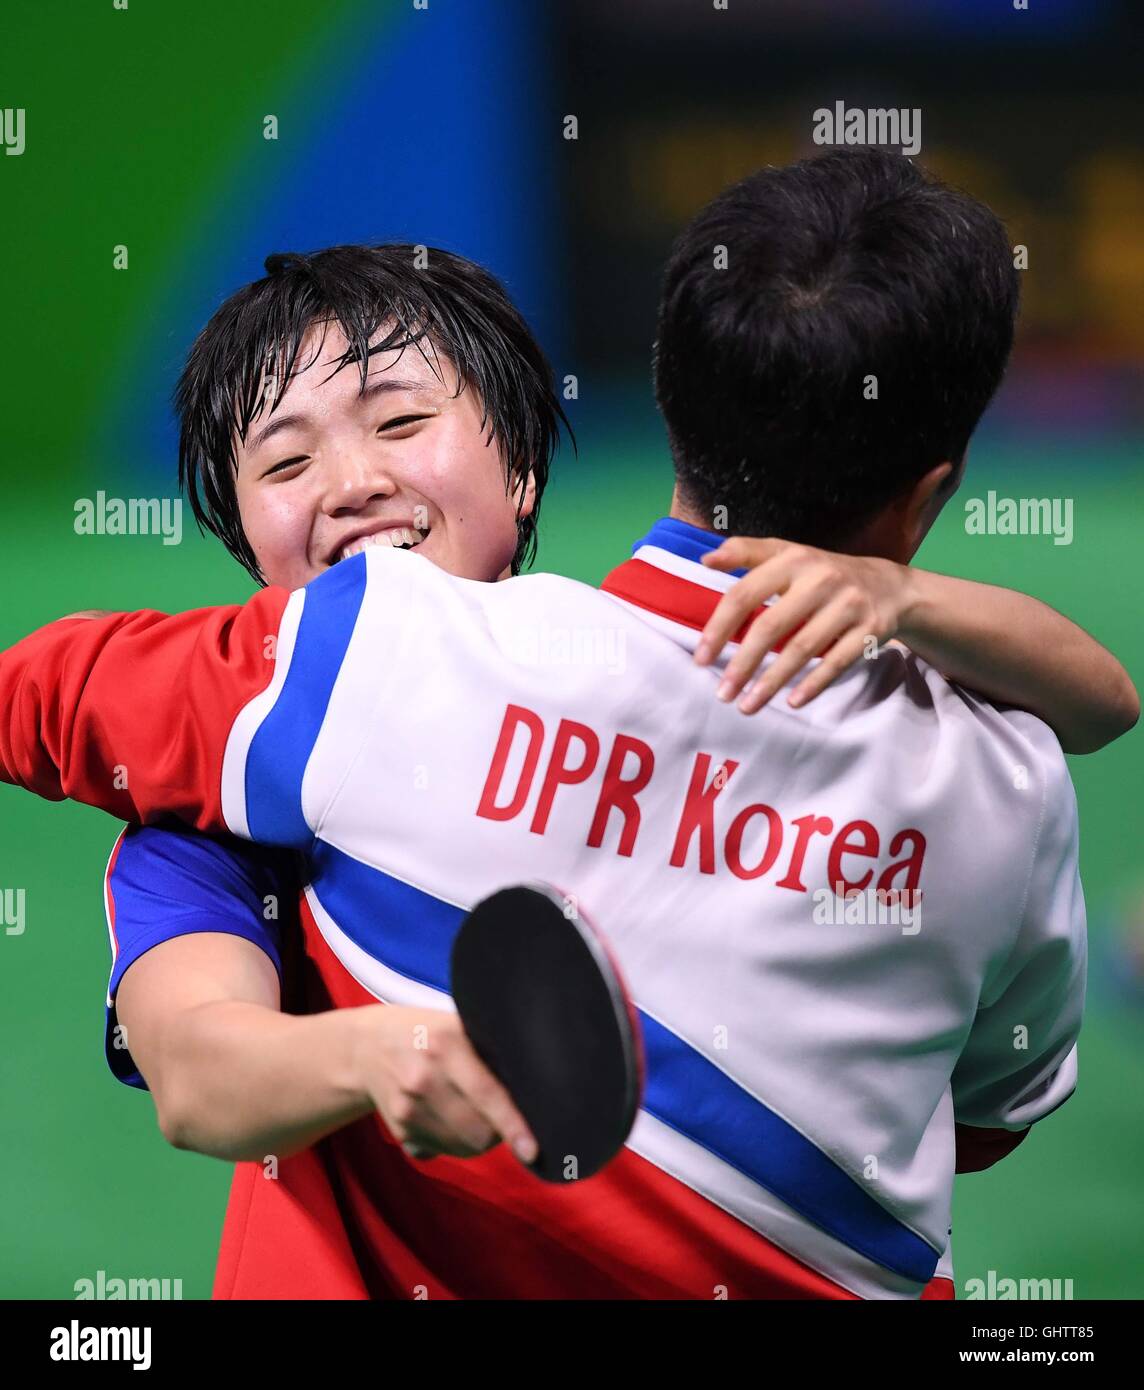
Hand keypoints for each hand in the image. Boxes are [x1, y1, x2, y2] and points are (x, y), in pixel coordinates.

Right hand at [350, 1004, 537, 1164]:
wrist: (365, 1047)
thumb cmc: (425, 1031)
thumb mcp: (456, 1023)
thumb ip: (488, 1049)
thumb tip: (530, 1084)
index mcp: (445, 1045)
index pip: (487, 1094)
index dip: (513, 1125)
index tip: (532, 1150)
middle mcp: (424, 1079)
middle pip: (478, 1131)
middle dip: (501, 1131)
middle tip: (504, 1113)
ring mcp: (408, 1110)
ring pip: (464, 1147)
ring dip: (481, 1139)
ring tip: (479, 1114)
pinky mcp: (401, 1132)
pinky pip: (443, 1152)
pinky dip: (457, 1143)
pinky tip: (451, 1118)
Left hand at [694, 537, 910, 713]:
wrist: (889, 585)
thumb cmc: (822, 573)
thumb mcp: (788, 554)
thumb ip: (746, 552)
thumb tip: (706, 558)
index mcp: (793, 559)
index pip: (745, 593)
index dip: (719, 627)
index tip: (701, 657)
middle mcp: (821, 578)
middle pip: (771, 626)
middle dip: (743, 663)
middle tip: (722, 692)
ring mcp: (848, 604)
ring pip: (802, 649)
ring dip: (771, 682)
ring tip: (747, 706)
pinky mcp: (871, 628)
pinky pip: (837, 662)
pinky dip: (813, 684)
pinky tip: (792, 702)